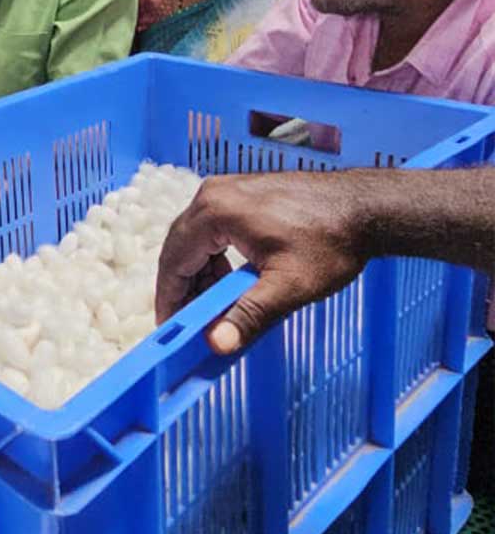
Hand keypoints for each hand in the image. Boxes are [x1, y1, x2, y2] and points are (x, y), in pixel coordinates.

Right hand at [155, 173, 367, 353]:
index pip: (174, 260)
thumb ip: (249, 315)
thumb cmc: (332, 241)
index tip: (169, 328)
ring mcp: (230, 189)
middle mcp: (215, 193)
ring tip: (216, 308)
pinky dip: (216, 258)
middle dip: (184, 289)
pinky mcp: (245, 193)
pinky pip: (214, 229)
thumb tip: (217, 344)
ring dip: (201, 275)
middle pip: (180, 248)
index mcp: (216, 210)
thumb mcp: (288, 286)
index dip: (169, 298)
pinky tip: (234, 281)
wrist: (366, 208)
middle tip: (190, 324)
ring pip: (196, 239)